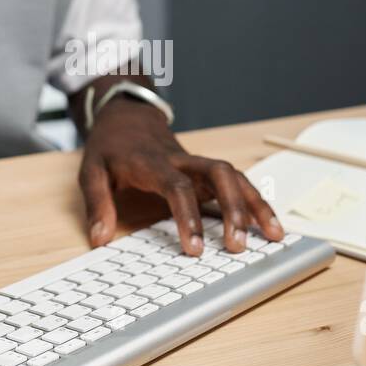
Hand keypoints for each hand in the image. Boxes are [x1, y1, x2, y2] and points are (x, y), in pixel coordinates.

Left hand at [78, 97, 284, 254]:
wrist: (126, 117)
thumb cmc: (110, 147)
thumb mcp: (91, 171)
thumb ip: (97, 204)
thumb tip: (100, 238)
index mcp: (152, 162)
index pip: (177, 187)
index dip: (188, 217)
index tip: (195, 248)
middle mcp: (181, 160)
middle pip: (219, 174)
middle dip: (233, 208)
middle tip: (237, 246)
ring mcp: (197, 164)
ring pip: (235, 177)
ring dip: (255, 204)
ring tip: (274, 236)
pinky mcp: (206, 171)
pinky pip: (237, 183)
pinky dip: (256, 202)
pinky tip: (270, 225)